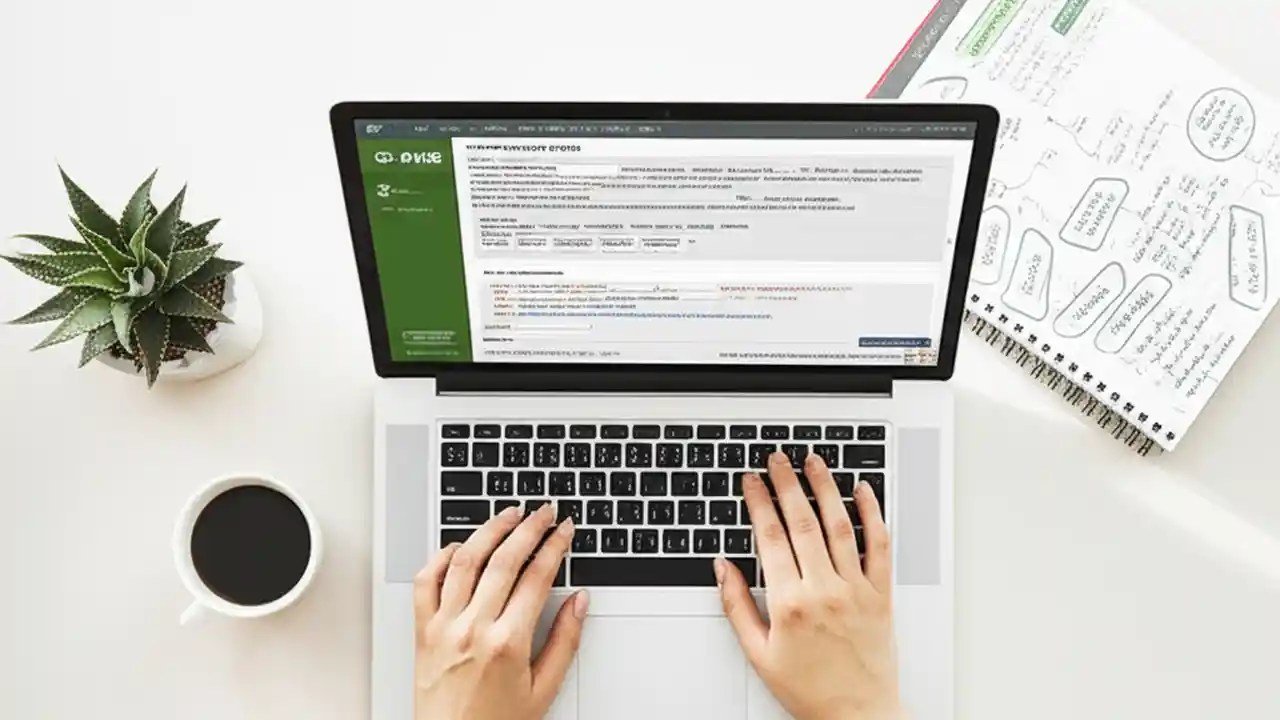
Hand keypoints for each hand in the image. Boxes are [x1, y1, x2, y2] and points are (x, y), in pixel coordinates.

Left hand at [414, 504, 588, 719]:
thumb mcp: (543, 690)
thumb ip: (565, 641)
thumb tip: (580, 602)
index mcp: (508, 643)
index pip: (538, 577)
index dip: (555, 546)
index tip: (565, 530)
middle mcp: (473, 629)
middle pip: (504, 560)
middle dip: (529, 528)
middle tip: (544, 512)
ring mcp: (444, 627)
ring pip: (465, 560)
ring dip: (489, 530)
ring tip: (508, 515)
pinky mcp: (421, 631)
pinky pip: (426, 581)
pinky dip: (442, 557)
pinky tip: (460, 546)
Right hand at [716, 451, 901, 719]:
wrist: (857, 715)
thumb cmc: (808, 690)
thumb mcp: (758, 654)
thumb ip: (736, 606)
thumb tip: (722, 567)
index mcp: (789, 603)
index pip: (770, 537)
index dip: (758, 502)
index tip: (751, 481)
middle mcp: (823, 590)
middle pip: (802, 522)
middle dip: (786, 484)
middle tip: (777, 459)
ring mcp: (855, 590)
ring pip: (840, 525)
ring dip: (825, 488)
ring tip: (814, 462)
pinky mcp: (880, 595)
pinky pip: (879, 546)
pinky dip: (872, 515)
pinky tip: (863, 492)